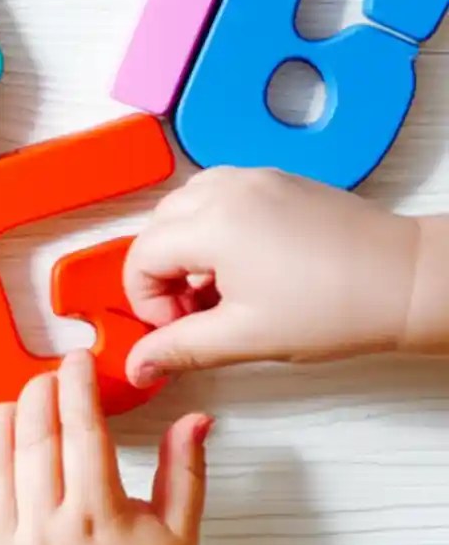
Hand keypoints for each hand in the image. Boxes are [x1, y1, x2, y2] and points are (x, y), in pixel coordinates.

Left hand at [0, 351, 211, 544]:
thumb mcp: (181, 536)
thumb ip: (184, 471)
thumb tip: (194, 420)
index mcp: (99, 514)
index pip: (82, 428)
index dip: (76, 384)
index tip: (77, 362)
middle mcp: (49, 528)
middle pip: (34, 439)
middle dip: (39, 394)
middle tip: (49, 379)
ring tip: (9, 407)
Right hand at [123, 166, 422, 385]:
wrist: (406, 282)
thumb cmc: (339, 307)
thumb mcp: (244, 338)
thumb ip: (179, 349)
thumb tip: (138, 365)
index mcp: (213, 224)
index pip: (140, 257)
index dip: (146, 302)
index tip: (177, 327)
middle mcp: (227, 189)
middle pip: (156, 228)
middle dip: (161, 274)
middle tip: (193, 313)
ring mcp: (253, 179)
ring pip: (183, 207)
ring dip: (184, 247)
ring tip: (216, 287)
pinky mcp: (276, 181)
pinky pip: (219, 195)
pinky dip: (212, 227)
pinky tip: (239, 265)